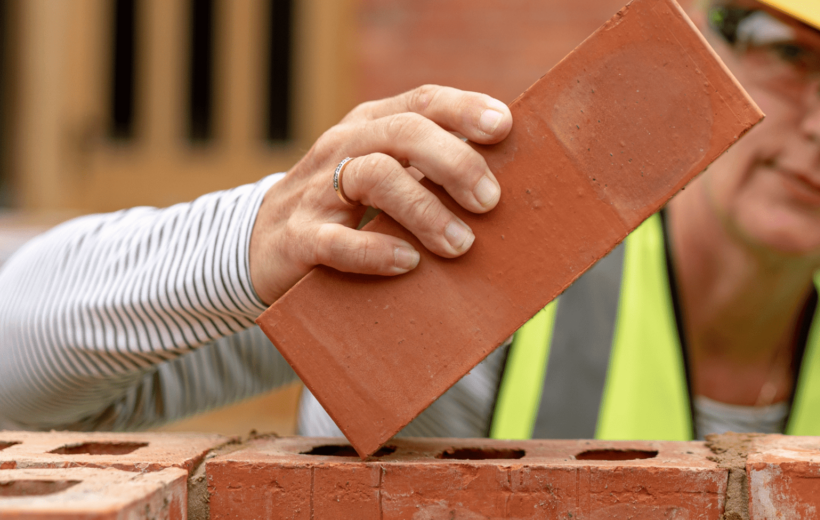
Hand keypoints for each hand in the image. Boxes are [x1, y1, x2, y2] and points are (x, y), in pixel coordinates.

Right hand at [250, 85, 511, 303]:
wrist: (261, 248)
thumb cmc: (348, 211)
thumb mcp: (388, 177)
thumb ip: (434, 173)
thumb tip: (512, 188)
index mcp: (372, 126)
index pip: (423, 102)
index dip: (465, 109)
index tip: (503, 128)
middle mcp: (345, 148)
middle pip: (404, 133)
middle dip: (455, 163)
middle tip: (490, 201)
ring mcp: (318, 191)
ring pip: (374, 177)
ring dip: (425, 209)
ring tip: (461, 244)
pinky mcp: (299, 238)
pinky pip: (336, 241)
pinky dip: (375, 251)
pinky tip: (407, 263)